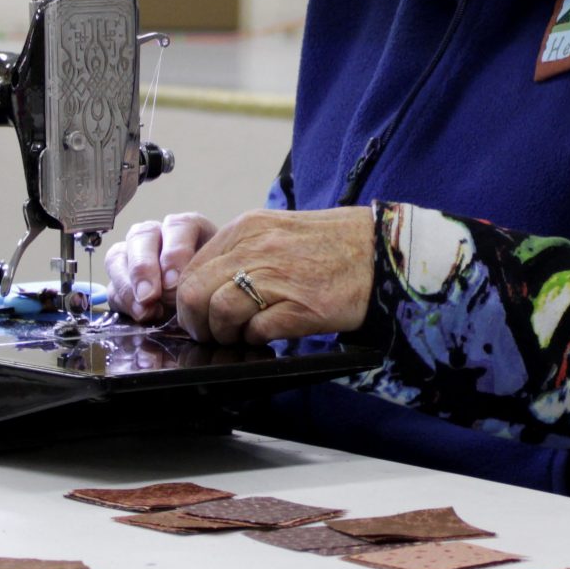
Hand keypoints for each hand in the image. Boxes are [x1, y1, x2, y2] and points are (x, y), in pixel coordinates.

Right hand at [100, 213, 214, 321]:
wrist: (201, 302)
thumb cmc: (211, 284)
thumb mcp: (213, 277)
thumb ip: (198, 279)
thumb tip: (173, 291)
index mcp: (185, 228)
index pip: (178, 226)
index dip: (174, 252)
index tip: (175, 281)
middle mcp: (156, 235)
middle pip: (142, 237)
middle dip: (144, 268)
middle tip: (151, 295)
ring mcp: (133, 255)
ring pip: (118, 256)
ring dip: (128, 285)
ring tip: (143, 309)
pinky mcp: (120, 279)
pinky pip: (112, 286)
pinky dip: (124, 300)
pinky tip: (140, 314)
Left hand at [176, 207, 375, 345]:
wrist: (381, 251)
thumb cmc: (330, 244)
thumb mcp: (275, 231)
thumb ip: (239, 252)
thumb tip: (203, 284)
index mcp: (247, 229)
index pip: (190, 269)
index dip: (188, 300)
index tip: (197, 314)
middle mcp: (257, 249)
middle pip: (196, 293)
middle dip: (197, 322)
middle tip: (212, 333)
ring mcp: (279, 278)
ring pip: (220, 313)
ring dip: (226, 334)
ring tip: (242, 335)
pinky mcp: (301, 308)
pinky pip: (257, 331)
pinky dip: (256, 339)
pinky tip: (269, 335)